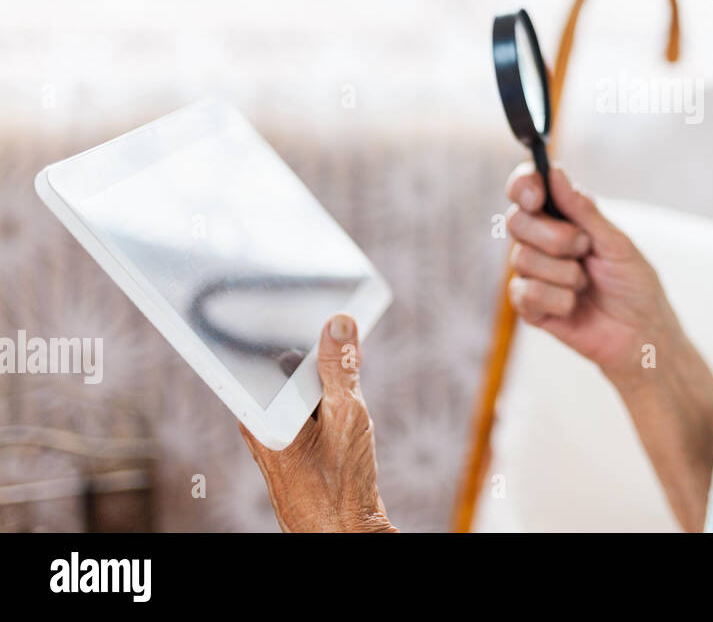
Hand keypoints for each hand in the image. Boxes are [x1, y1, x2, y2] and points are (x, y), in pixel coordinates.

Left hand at [239, 313, 397, 532]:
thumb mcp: (347, 415)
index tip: (279, 297)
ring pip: (295, 386)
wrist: (345, 532)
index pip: (249, 356)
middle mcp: (260, 424)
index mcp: (257, 415)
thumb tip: (339, 321)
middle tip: (332, 325)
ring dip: (319, 373)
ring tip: (341, 359)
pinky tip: (345, 396)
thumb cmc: (339, 486)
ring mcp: (277, 435)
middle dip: (305, 347)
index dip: (262, 325)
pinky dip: (325, 393)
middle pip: (276, 367)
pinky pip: (306, 404)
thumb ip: (341, 367)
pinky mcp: (294, 444)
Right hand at [504, 163, 681, 384]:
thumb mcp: (616, 242)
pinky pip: (526, 293)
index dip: (523, 186)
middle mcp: (541, 241)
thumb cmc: (633, 283)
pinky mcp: (530, 307)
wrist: (640, 332)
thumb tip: (555, 174)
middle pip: (517, 221)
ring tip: (586, 283)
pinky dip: (558, 299)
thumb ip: (584, 211)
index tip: (535, 196)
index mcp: (562, 218)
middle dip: (555, 236)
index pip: (526, 190)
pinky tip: (574, 305)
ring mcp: (533, 273)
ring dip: (564, 273)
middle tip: (584, 248)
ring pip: (521, 258)